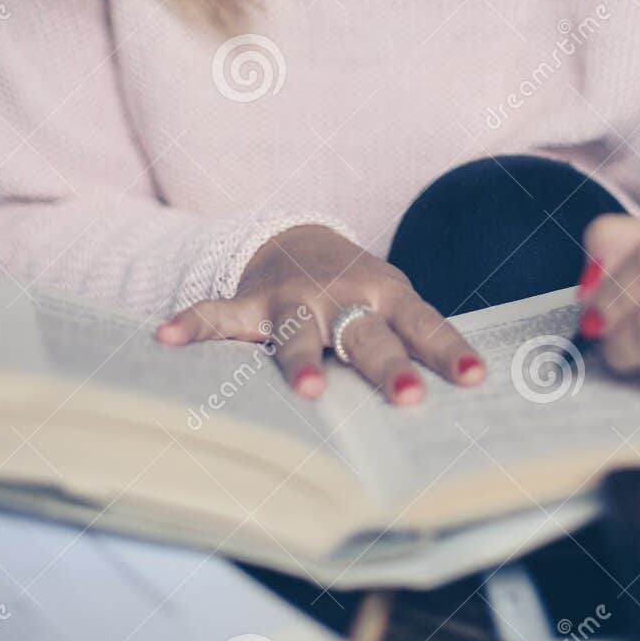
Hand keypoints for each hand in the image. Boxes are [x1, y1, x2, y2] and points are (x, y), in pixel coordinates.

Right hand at [156, 224, 485, 404]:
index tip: (474, 377)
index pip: (425, 326)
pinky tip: (165, 339)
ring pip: (298, 334)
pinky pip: (217, 315)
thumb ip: (414, 343)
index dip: (449, 351)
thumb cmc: (362, 292)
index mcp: (387, 296)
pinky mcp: (251, 305)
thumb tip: (471, 392)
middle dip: (388, 368)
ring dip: (302, 361)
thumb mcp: (393, 304)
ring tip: (308, 390)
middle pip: (368, 336)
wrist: (299, 241)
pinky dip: (191, 326)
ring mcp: (294, 299)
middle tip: (409, 400)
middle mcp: (343, 296)